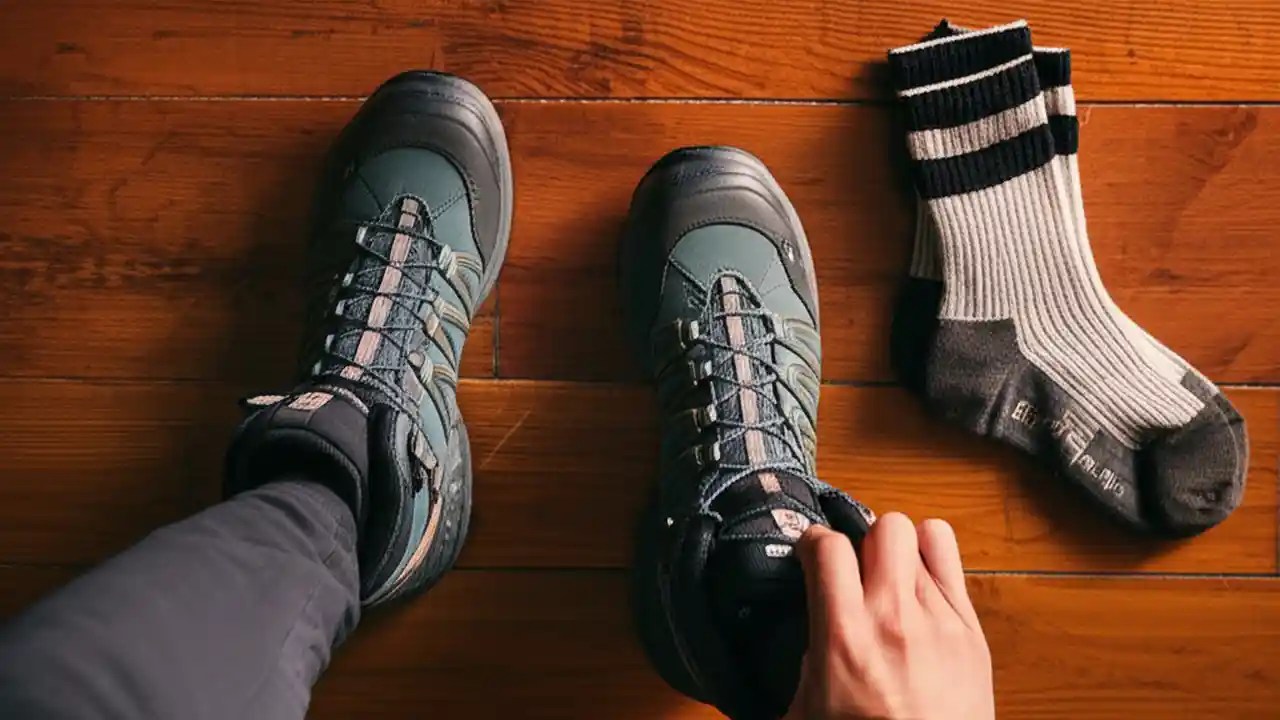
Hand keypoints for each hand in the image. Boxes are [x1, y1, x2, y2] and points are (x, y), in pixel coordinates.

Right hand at [784, 513, 993, 719]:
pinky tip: (920, 584)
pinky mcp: (970, 628)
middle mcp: (893, 617)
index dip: (812, 543)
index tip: (811, 555)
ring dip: (898, 551)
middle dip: (864, 539)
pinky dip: (932, 559)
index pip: (826, 546)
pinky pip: (951, 558)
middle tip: (856, 567)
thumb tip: (800, 631)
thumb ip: (801, 659)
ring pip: (918, 535)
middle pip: (882, 525)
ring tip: (890, 577)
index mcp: (845, 636)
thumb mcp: (808, 708)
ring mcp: (938, 618)